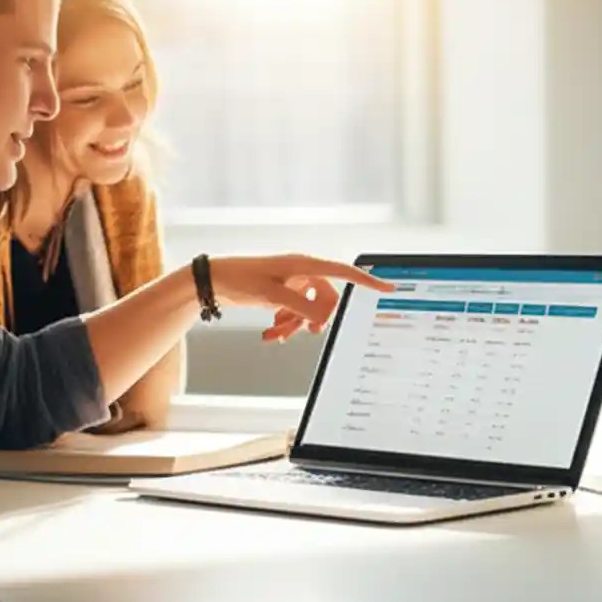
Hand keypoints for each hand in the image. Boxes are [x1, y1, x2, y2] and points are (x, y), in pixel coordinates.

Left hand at [206, 254, 394, 341]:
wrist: (214, 282)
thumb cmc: (240, 279)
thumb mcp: (272, 296)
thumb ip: (299, 307)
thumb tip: (319, 317)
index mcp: (305, 265)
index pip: (343, 273)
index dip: (367, 280)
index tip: (387, 286)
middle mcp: (302, 273)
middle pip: (326, 299)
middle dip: (316, 318)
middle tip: (308, 331)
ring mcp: (292, 284)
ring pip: (308, 310)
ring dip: (295, 326)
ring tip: (276, 335)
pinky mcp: (282, 294)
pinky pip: (294, 313)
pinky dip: (285, 325)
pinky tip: (271, 333)